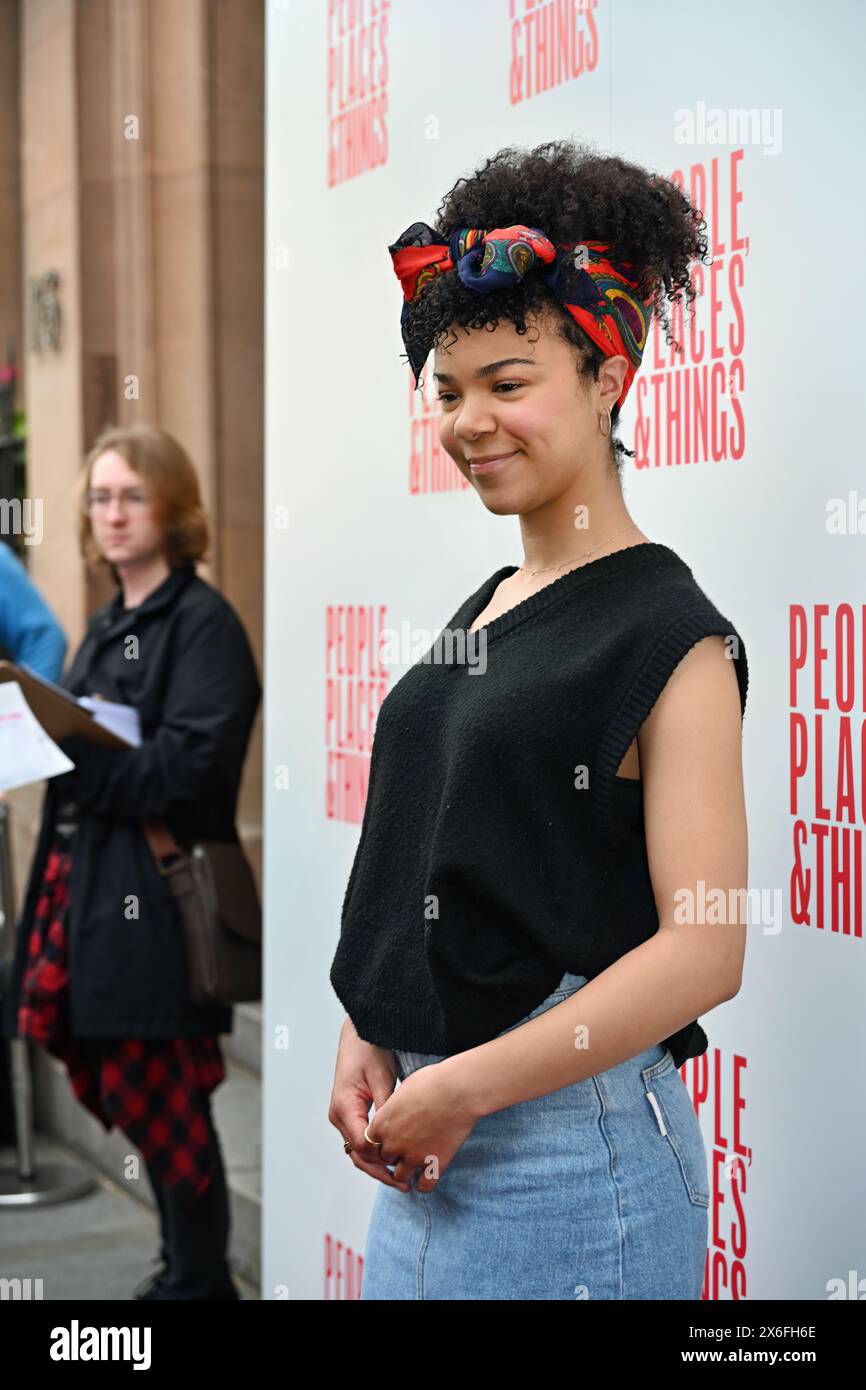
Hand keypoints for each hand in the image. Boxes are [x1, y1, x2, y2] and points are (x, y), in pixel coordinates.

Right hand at [328, 1017, 411, 1192]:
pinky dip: (375, 1153)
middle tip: (404, 1184)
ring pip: (358, 1151)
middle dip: (380, 1172)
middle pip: (358, 1155)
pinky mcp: (350, 1114)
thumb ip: (386, 1110)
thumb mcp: (382, 1078)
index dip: (383, 1160)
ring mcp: (342, 1116)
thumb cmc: (370, 1051)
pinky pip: (360, 1140)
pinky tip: (393, 1160)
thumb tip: (394, 1137)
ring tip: (400, 1179)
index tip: (404, 1168)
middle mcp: (339, 1116)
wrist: (359, 1035)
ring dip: (378, 1166)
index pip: (362, 1146)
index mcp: (344, 1108)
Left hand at [364, 1058, 479, 1193]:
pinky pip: (424, 1186)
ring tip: (417, 1161)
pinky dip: (426, 1183)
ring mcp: (413, 1157)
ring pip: (400, 1176)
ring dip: (407, 1170)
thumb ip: (394, 1106)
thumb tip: (396, 1109)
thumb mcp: (403, 1089)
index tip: (392, 1134)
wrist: (457, 1090)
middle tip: (408, 1144)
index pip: (370, 1143)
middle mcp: (393, 1143)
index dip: (381, 1139)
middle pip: (385, 1159)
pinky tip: (431, 1173)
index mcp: (382, 1124)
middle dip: (394, 1153)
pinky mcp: (433, 1164)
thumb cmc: (432, 1082)